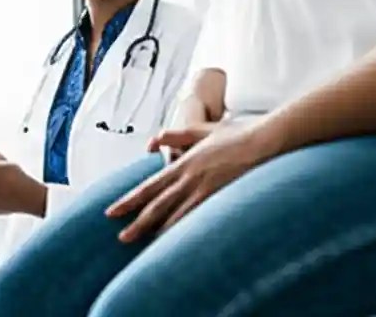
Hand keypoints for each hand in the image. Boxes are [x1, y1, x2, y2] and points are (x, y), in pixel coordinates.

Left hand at [109, 122, 273, 242]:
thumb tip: (153, 141)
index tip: (112, 212)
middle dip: (137, 223)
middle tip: (121, 238)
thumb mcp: (201, 130)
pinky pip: (199, 220)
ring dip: (157, 232)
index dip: (129, 201)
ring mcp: (205, 190)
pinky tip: (176, 244)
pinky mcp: (221, 199)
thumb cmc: (236, 134)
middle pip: (157, 205)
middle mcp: (189, 179)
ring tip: (143, 245)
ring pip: (175, 216)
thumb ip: (175, 136)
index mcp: (182, 164)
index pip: (149, 187)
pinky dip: (185, 232)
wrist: (264, 140)